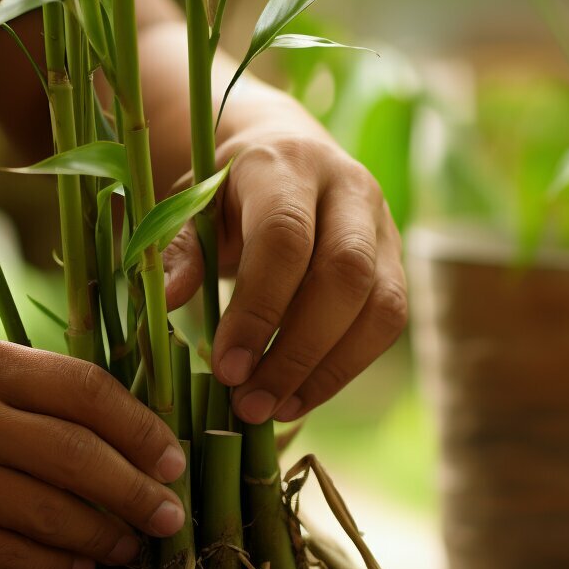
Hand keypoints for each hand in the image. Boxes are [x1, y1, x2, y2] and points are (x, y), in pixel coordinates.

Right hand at [0, 332, 186, 568]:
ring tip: (129, 546)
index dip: (141, 428)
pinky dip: (54, 566)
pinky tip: (79, 567)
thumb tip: (128, 433)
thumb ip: (28, 388)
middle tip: (169, 516)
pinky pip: (6, 556)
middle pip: (76, 456)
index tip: (173, 460)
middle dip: (136, 492)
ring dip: (101, 537)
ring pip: (46, 514)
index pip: (84, 389)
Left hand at [163, 123, 407, 425]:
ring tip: (274, 409)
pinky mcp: (395, 263)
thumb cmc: (229, 195)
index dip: (258, 309)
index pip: (286, 238)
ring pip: (380, 305)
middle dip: (297, 350)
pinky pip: (387, 324)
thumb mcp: (193, 208)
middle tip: (250, 402)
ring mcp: (382, 226)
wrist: (286, 160)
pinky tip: (299, 397)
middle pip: (345, 273)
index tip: (227, 368)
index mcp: (286, 165)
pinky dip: (344, 369)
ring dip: (328, 369)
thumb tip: (172, 297)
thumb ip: (181, 249)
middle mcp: (348, 188)